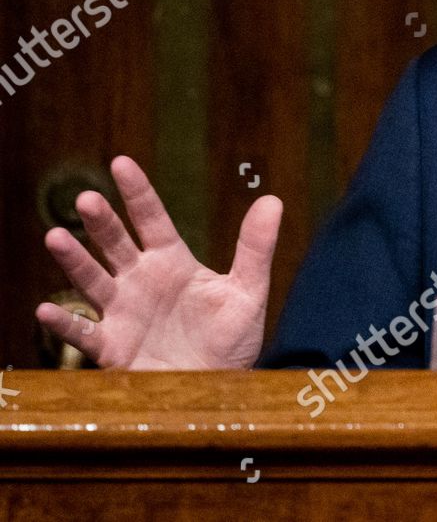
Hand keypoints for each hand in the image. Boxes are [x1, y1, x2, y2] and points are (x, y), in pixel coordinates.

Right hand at [34, 155, 282, 369]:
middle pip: (116, 244)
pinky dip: (66, 323)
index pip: (152, 220)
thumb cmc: (231, 340)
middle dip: (102, 222)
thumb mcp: (248, 291)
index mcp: (172, 263)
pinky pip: (85, 334)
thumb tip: (272, 200)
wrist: (218, 389)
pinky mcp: (112, 348)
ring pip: (93, 281)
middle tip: (87, 198)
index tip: (121, 163)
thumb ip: (256, 248)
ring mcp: (123, 313)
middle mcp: (141, 282)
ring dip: (75, 260)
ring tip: (56, 237)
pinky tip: (47, 309)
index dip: (138, 193)